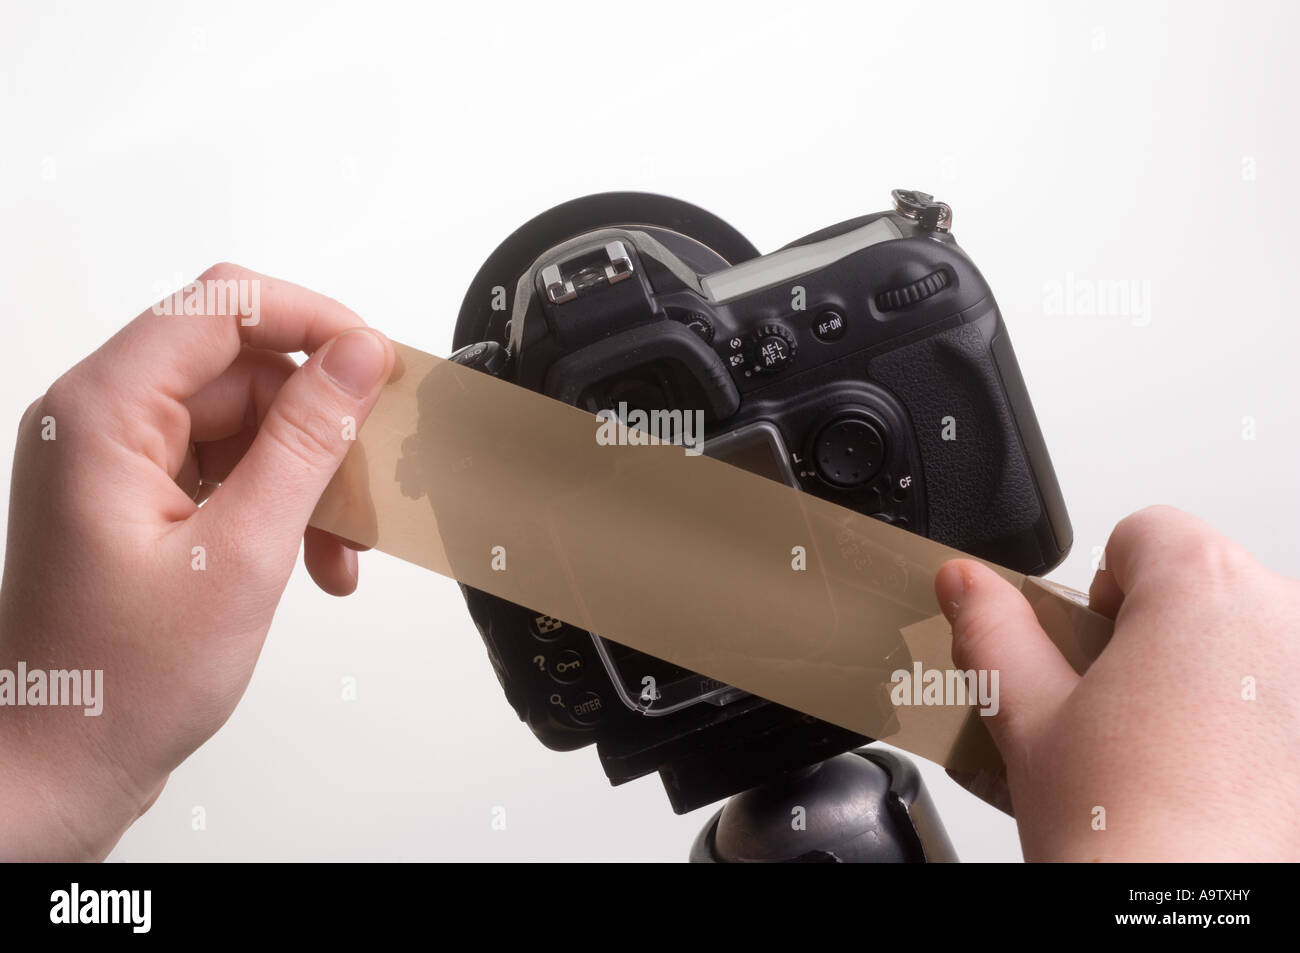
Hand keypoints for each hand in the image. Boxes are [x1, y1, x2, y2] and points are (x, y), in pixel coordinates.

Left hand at [0, 264, 394, 859]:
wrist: (58, 768)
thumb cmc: (116, 683)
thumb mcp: (243, 554)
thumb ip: (307, 442)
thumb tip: (358, 358)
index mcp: (104, 411)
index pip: (224, 305)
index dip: (314, 322)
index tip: (379, 367)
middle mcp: (102, 420)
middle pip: (243, 368)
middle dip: (320, 426)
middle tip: (371, 482)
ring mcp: (118, 460)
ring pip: (248, 421)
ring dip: (309, 477)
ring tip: (341, 549)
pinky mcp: (138, 497)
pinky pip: (231, 466)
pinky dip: (281, 506)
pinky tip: (315, 562)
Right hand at [936, 505, 1299, 860]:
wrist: (1182, 921)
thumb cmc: (1127, 831)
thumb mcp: (1028, 715)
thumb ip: (992, 629)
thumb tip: (965, 584)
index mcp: (1202, 588)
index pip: (1145, 532)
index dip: (1102, 586)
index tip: (1091, 645)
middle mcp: (1283, 619)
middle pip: (1204, 584)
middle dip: (1157, 633)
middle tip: (1116, 710)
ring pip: (1250, 642)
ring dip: (1209, 676)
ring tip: (1166, 753)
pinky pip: (1281, 696)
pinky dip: (1256, 723)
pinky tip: (1213, 778)